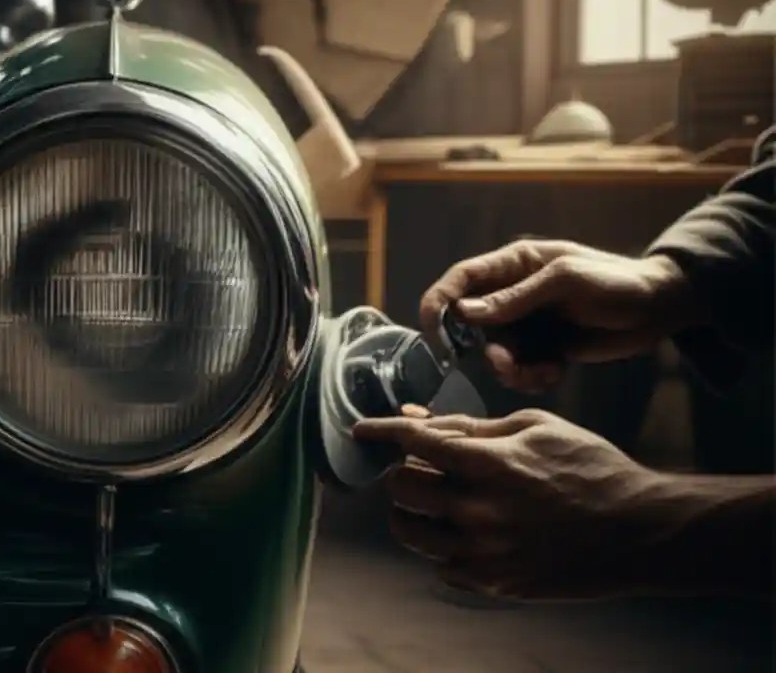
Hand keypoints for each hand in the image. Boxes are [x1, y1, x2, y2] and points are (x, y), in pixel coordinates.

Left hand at [353, 409, 665, 599]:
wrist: (640, 530)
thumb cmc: (591, 467)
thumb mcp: (534, 427)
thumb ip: (470, 425)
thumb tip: (415, 417)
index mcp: (488, 463)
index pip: (410, 443)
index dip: (378, 431)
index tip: (360, 430)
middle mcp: (478, 510)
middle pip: (400, 488)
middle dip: (403, 471)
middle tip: (420, 468)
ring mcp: (483, 551)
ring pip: (409, 531)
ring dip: (411, 511)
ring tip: (432, 501)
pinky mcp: (493, 583)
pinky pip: (439, 565)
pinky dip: (441, 545)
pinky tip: (464, 532)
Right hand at [419, 240, 700, 391]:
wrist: (660, 309)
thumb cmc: (615, 281)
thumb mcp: (564, 281)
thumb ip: (514, 298)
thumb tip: (464, 312)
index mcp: (513, 265)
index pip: (461, 279)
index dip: (439, 302)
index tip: (434, 332)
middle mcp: (512, 295)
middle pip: (470, 324)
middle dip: (481, 348)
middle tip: (503, 362)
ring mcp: (527, 324)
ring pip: (494, 354)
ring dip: (510, 369)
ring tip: (540, 371)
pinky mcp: (543, 350)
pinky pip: (520, 370)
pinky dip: (532, 377)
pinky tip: (557, 371)